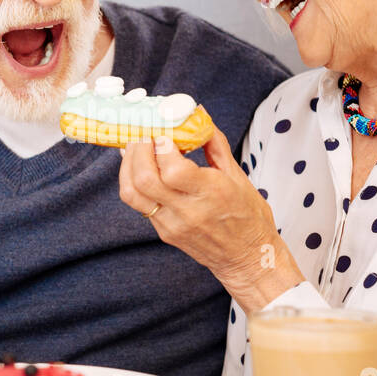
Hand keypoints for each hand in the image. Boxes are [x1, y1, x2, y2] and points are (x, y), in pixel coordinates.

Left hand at [116, 127, 302, 311]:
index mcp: (213, 193)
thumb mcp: (239, 176)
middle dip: (139, 150)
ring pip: (133, 193)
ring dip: (128, 165)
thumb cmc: (248, 216)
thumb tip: (198, 116)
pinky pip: (139, 204)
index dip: (162, 146)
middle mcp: (189, 211)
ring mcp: (172, 224)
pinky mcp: (164, 232)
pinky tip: (138, 166)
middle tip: (144, 134)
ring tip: (136, 148)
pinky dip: (132, 180)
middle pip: (146, 180)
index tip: (164, 132)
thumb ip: (215, 145)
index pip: (173, 170)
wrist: (247, 258)